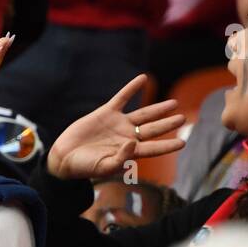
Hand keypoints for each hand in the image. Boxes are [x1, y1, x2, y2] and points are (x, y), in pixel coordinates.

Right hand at [47, 75, 185, 180]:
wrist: (65, 157)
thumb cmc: (84, 167)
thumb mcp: (104, 167)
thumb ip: (121, 158)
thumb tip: (134, 143)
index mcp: (129, 152)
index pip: (153, 148)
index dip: (168, 146)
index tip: (182, 143)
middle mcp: (127, 136)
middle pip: (152, 129)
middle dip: (168, 124)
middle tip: (182, 118)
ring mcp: (118, 124)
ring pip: (143, 114)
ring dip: (158, 108)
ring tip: (173, 103)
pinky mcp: (106, 113)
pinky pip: (122, 98)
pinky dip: (132, 88)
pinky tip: (143, 79)